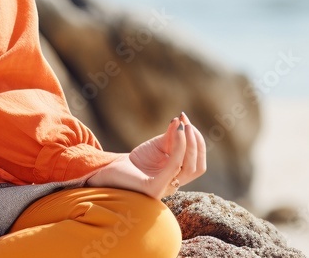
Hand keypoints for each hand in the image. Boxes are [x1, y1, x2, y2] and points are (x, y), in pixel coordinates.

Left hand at [86, 111, 206, 198]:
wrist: (110, 170)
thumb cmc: (135, 160)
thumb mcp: (156, 146)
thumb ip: (170, 136)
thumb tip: (180, 120)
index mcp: (178, 176)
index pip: (198, 162)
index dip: (197, 141)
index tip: (187, 120)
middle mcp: (175, 185)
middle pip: (198, 167)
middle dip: (196, 142)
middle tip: (186, 122)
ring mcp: (166, 188)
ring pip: (189, 168)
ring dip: (190, 144)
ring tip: (183, 126)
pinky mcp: (154, 188)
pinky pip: (173, 167)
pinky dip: (178, 149)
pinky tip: (176, 133)